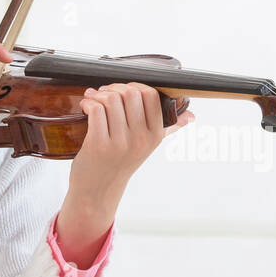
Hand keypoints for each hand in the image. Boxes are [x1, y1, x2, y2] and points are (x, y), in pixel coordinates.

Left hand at [71, 82, 195, 206]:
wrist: (98, 190)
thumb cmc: (119, 164)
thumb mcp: (147, 147)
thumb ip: (167, 128)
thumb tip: (190, 116)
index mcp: (155, 135)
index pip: (151, 95)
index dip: (134, 86)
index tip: (121, 90)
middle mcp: (140, 139)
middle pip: (130, 93)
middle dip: (113, 88)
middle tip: (103, 93)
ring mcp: (120, 142)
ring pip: (111, 100)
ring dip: (98, 95)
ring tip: (92, 99)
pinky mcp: (98, 145)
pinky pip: (96, 110)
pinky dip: (88, 103)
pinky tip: (86, 107)